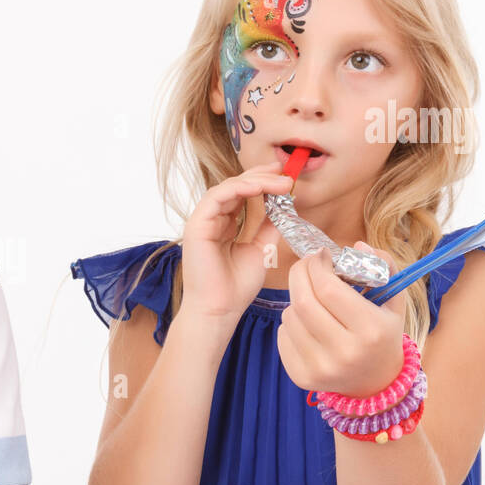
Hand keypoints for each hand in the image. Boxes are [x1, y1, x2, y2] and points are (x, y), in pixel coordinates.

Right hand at [178, 161, 296, 324]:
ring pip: (226, 187)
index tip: (287, 180)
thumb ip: (269, 226)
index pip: (242, 195)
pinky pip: (217, 197)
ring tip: (279, 181)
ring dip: (254, 180)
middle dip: (261, 176)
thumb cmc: (236, 287)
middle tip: (285, 174)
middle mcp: (211, 220)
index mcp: (224, 225)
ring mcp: (202, 221)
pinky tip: (259, 187)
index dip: (263, 183)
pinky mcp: (197, 225)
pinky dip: (239, 188)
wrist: (220, 310)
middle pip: (234, 186)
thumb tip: (285, 205)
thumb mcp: (262, 249)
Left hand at [277, 241, 408, 396]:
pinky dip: (291, 322)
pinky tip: (308, 324)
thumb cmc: (383, 333)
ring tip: (314, 299)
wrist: (376, 382)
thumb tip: (357, 245)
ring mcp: (321, 368)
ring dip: (297, 299)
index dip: (318, 265)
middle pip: (303, 301)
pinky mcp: (302, 377)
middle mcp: (345, 353)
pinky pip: (282, 335)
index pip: (328, 289)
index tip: (320, 255)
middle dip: (300, 273)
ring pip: (289, 316)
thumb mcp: (393, 299)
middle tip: (307, 264)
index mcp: (371, 331)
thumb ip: (383, 266)